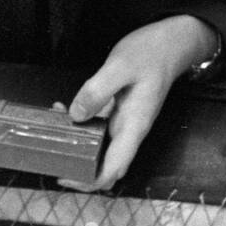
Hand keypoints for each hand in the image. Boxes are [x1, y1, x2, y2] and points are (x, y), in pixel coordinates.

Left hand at [61, 16, 217, 190]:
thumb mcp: (120, 66)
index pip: (112, 171)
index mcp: (133, 127)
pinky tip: (65, 110)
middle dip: (78, 169)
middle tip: (53, 156)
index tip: (65, 176)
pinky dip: (80, 126)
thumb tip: (76, 115)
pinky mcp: (119, 114)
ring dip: (76, 145)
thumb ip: (97, 91)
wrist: (172, 43)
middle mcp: (129, 131)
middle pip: (103, 168)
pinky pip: (98, 130)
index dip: (88, 181)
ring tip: (55, 128)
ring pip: (99, 150)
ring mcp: (124, 124)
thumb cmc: (152, 53)